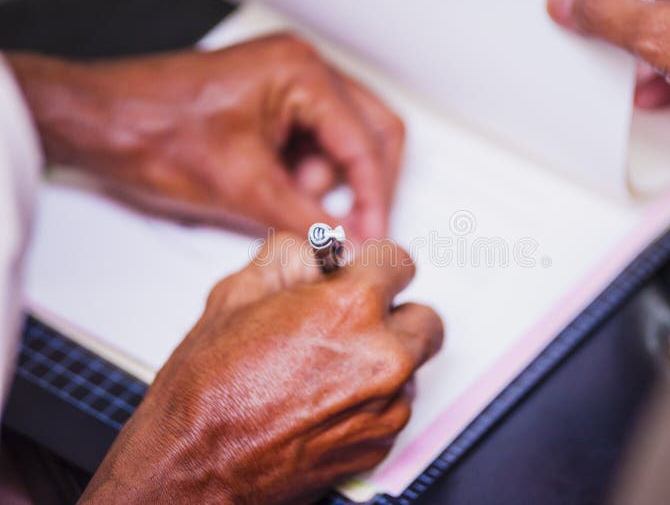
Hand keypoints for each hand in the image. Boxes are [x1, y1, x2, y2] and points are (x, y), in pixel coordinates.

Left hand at [8, 34, 403, 239]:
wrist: (98, 122)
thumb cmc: (150, 131)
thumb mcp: (242, 186)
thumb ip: (305, 218)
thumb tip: (346, 244)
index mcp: (300, 73)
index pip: (365, 143)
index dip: (375, 199)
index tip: (374, 236)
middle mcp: (301, 69)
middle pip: (370, 134)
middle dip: (363, 187)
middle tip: (354, 229)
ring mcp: (287, 83)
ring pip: (342, 141)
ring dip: (326, 183)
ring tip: (284, 204)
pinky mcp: (271, 103)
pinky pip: (313, 143)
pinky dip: (305, 176)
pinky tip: (277, 193)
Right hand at [80, 233, 442, 503]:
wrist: (195, 463)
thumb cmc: (209, 389)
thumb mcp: (238, 293)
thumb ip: (291, 258)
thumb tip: (316, 256)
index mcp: (351, 309)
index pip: (401, 263)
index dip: (375, 265)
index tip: (364, 273)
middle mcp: (382, 357)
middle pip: (424, 318)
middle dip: (393, 313)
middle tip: (354, 321)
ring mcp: (386, 406)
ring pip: (412, 366)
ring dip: (385, 359)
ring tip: (331, 367)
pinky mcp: (380, 443)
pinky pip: (395, 406)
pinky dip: (373, 399)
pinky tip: (326, 401)